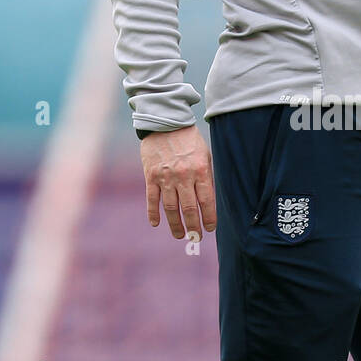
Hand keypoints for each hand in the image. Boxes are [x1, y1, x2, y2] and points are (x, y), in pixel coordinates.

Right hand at [141, 125, 216, 240]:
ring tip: (179, 235)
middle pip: (189, 209)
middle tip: (195, 238)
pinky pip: (152, 199)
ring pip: (170, 208)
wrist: (165, 122)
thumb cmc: (189, 140)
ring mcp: (165, 177)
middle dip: (193, 226)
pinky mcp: (150, 176)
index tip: (210, 228)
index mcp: (200, 171)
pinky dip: (153, 213)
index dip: (209, 218)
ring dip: (175, 225)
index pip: (207, 201)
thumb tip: (209, 200)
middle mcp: (183, 176)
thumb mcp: (205, 155)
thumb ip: (206, 176)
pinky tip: (156, 223)